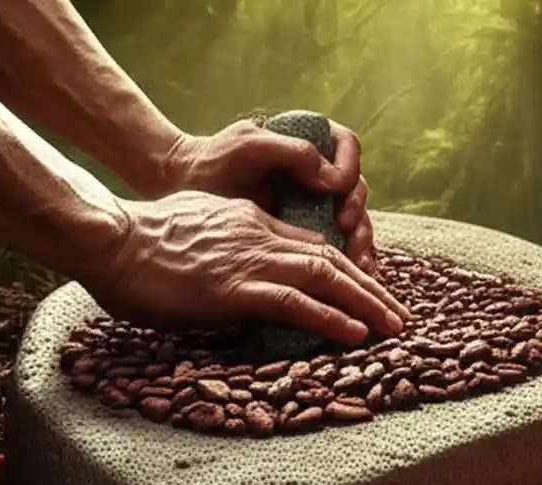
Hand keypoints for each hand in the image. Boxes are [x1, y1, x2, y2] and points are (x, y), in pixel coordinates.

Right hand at [88, 191, 407, 344]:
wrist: (108, 239)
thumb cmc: (135, 243)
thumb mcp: (190, 232)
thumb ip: (219, 248)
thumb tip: (229, 278)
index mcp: (248, 222)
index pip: (310, 243)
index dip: (345, 268)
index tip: (366, 290)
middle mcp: (257, 236)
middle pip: (330, 258)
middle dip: (369, 288)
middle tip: (396, 315)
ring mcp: (248, 260)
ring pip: (325, 277)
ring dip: (365, 304)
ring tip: (392, 328)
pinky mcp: (234, 289)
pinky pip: (295, 302)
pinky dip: (330, 318)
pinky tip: (355, 335)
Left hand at [164, 120, 376, 273]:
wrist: (182, 192)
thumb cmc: (213, 161)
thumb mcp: (248, 146)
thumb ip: (292, 153)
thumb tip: (334, 179)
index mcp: (309, 144)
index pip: (346, 148)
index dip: (349, 168)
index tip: (338, 189)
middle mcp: (317, 177)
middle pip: (354, 194)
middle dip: (358, 215)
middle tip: (347, 232)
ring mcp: (312, 209)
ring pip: (351, 226)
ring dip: (359, 245)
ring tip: (358, 266)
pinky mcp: (302, 240)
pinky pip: (332, 253)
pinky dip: (344, 269)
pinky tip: (348, 283)